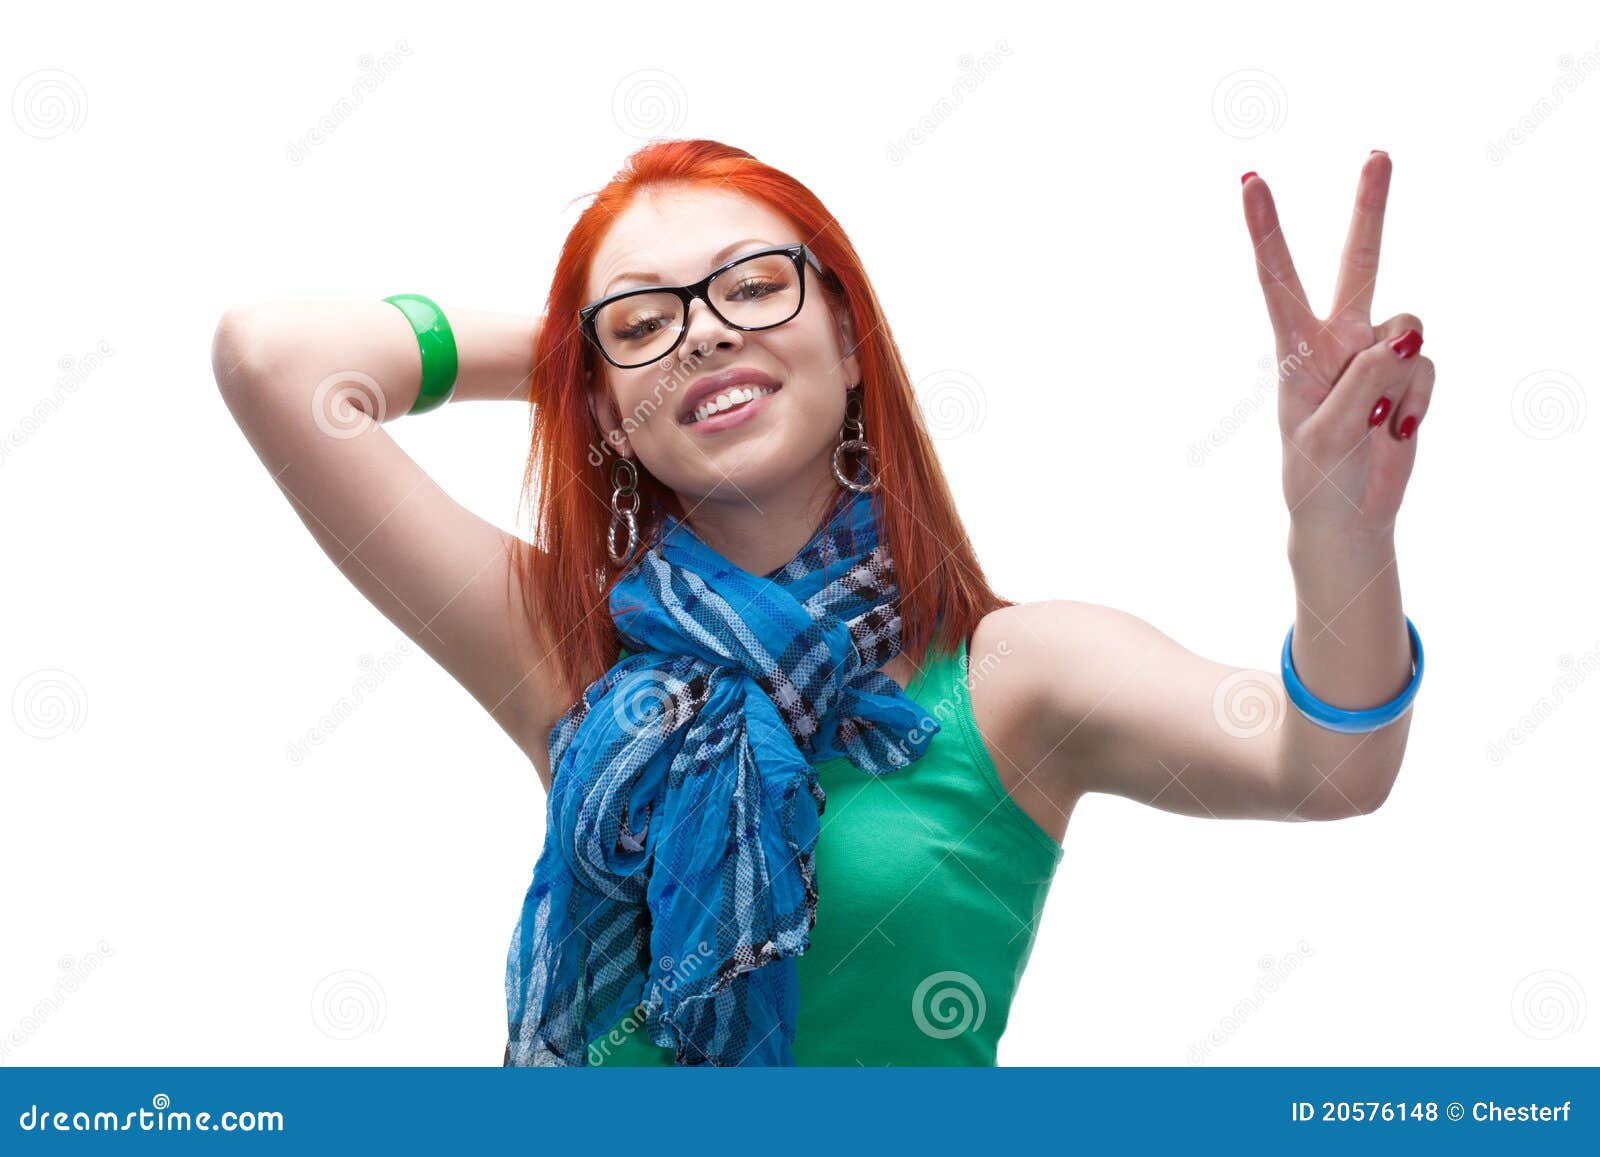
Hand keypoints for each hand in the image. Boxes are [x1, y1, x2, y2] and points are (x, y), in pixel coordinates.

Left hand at [1242, 153, 1434, 541]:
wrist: (1348, 516)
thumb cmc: (1317, 476)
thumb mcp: (1324, 433)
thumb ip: (1362, 378)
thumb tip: (1406, 334)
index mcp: (1295, 348)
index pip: (1278, 280)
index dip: (1266, 231)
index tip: (1250, 182)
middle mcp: (1338, 339)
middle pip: (1360, 263)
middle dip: (1370, 209)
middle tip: (1378, 153)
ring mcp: (1377, 354)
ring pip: (1408, 330)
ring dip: (1396, 379)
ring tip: (1373, 421)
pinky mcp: (1410, 374)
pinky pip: (1427, 369)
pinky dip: (1416, 403)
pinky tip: (1394, 430)